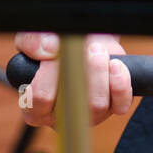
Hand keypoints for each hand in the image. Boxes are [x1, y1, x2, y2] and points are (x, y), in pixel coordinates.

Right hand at [12, 31, 132, 128]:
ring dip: (99, 72)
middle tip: (84, 49)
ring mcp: (88, 113)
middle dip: (80, 71)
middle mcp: (61, 116)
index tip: (56, 50)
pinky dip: (120, 84)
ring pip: (96, 105)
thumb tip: (48, 51)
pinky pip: (120, 104)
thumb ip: (32, 42)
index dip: (48, 73)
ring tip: (97, 50)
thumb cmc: (55, 41)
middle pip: (71, 107)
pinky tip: (115, 64)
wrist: (85, 36)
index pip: (39, 100)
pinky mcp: (113, 106)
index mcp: (34, 106)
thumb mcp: (35, 35)